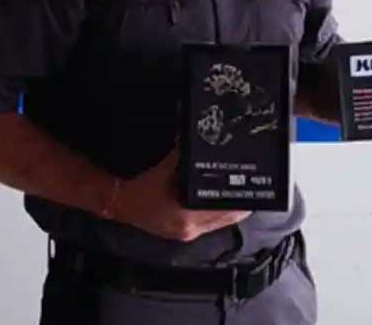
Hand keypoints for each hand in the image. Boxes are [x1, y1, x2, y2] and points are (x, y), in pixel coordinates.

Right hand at [107, 148, 248, 241]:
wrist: (119, 202)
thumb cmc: (142, 186)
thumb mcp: (165, 167)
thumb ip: (183, 154)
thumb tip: (196, 137)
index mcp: (187, 217)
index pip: (225, 211)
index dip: (242, 200)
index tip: (252, 185)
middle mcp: (191, 228)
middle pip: (228, 218)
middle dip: (241, 204)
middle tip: (252, 187)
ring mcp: (188, 233)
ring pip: (221, 223)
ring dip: (231, 210)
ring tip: (241, 193)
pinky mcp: (184, 232)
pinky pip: (210, 225)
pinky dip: (219, 214)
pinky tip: (222, 202)